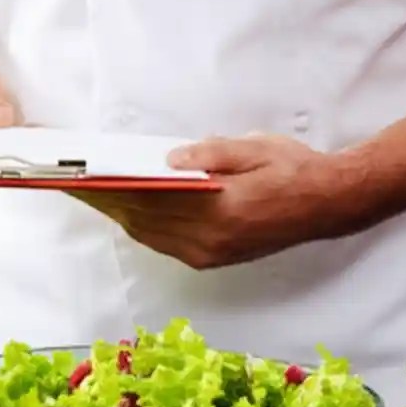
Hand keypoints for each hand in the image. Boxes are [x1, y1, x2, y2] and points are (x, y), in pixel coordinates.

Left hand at [71, 134, 364, 269]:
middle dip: (107, 202)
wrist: (330, 204)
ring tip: (92, 195)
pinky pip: (164, 244)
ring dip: (120, 216)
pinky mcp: (213, 258)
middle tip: (75, 184)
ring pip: (150, 236)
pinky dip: (142, 227)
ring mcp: (211, 253)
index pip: (151, 200)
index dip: (113, 189)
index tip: (84, 178)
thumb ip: (212, 152)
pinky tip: (126, 211)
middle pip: (143, 221)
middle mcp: (211, 240)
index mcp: (220, 210)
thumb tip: (171, 158)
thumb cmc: (294, 169)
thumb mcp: (254, 147)